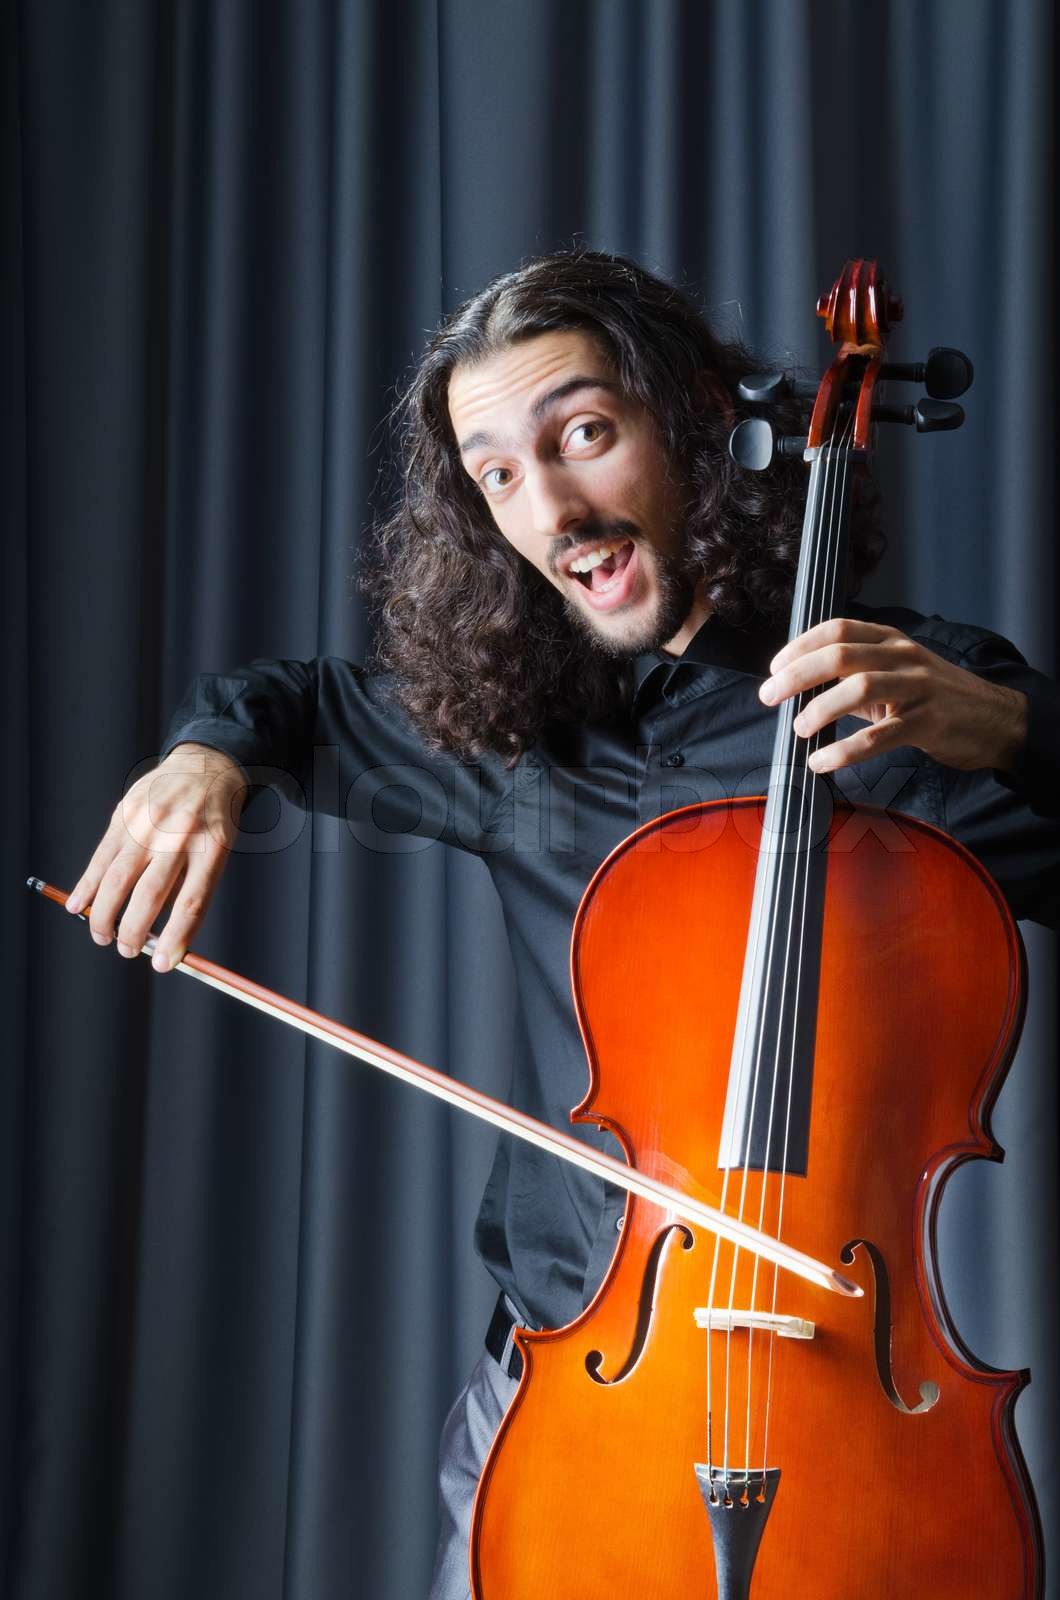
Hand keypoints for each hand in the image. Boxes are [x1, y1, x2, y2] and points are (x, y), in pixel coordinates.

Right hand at [66, 743, 247, 971]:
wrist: (205, 767)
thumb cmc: (213, 821)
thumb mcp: (218, 851)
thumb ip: (191, 887)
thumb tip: (163, 938)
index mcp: (212, 848)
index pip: (192, 902)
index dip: (176, 938)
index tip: (164, 965)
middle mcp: (179, 835)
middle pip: (150, 895)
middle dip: (134, 932)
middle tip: (129, 950)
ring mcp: (149, 823)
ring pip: (118, 879)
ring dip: (104, 915)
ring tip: (102, 936)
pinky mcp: (125, 814)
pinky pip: (101, 856)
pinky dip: (87, 885)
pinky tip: (78, 906)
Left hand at [759, 618, 1028, 775]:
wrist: (996, 720)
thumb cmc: (935, 699)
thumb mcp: (896, 675)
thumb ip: (854, 677)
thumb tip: (801, 690)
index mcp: (890, 640)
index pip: (837, 628)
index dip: (800, 645)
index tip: (774, 668)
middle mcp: (903, 657)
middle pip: (840, 654)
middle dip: (797, 675)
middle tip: (769, 696)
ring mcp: (917, 688)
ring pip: (859, 688)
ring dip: (820, 708)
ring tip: (799, 728)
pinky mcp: (927, 722)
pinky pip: (879, 737)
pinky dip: (844, 751)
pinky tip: (822, 762)